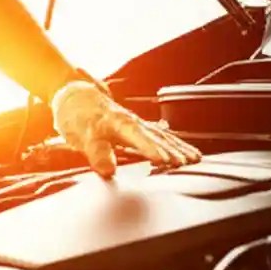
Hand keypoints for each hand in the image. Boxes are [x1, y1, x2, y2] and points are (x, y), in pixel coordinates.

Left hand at [51, 81, 200, 177]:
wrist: (75, 98)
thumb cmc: (78, 117)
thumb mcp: (82, 136)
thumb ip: (97, 153)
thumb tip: (107, 171)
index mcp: (118, 123)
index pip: (137, 137)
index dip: (150, 148)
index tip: (164, 160)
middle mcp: (132, 121)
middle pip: (155, 136)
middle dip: (171, 149)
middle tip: (186, 162)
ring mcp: (137, 123)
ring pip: (162, 135)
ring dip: (178, 146)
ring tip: (195, 158)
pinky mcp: (139, 126)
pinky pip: (161, 135)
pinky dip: (175, 143)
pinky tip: (187, 150)